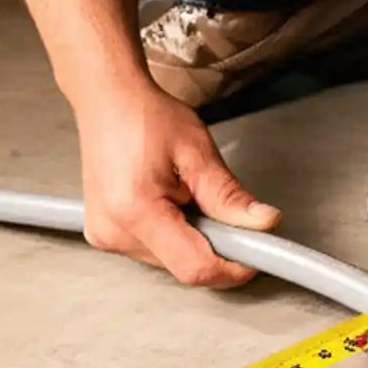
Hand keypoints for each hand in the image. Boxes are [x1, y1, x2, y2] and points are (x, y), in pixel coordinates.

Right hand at [75, 84, 281, 287]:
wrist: (106, 101)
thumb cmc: (145, 117)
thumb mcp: (197, 151)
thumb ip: (230, 195)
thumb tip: (264, 223)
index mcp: (135, 210)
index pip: (195, 267)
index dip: (232, 267)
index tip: (255, 251)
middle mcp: (114, 232)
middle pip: (184, 266)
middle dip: (213, 245)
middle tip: (217, 206)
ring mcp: (106, 237)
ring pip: (171, 263)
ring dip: (192, 240)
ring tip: (185, 196)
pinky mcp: (104, 237)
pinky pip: (154, 252)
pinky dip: (173, 235)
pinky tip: (168, 203)